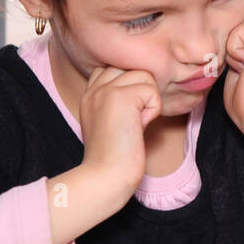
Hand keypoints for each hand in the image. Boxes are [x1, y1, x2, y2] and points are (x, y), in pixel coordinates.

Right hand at [77, 64, 161, 194]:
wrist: (106, 175)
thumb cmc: (114, 156)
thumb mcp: (110, 122)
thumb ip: (118, 100)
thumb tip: (143, 88)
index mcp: (90, 93)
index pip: (115, 68)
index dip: (131, 85)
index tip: (131, 112)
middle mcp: (95, 88)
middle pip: (132, 68)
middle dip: (143, 91)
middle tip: (135, 119)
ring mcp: (106, 90)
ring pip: (145, 75)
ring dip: (149, 100)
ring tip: (136, 122)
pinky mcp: (121, 96)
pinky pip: (152, 91)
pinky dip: (153, 110)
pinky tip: (140, 126)